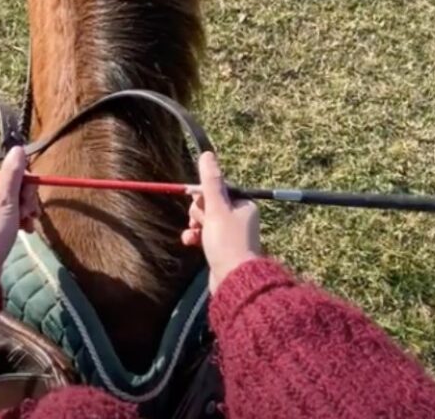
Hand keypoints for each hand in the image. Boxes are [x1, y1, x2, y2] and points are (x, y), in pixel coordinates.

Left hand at [0, 146, 39, 274]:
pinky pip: (15, 217)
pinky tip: (26, 231)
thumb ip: (13, 174)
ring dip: (27, 212)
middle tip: (28, 214)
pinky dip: (23, 222)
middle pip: (18, 189)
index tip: (28, 199)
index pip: (15, 175)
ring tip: (27, 225)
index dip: (27, 186)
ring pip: (18, 203)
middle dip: (28, 201)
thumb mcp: (6, 200)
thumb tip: (18, 148)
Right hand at [181, 152, 262, 291]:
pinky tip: (190, 242)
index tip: (199, 203)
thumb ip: (211, 182)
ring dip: (195, 224)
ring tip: (196, 233)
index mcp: (243, 205)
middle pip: (210, 204)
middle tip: (202, 222)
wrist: (232, 280)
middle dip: (199, 212)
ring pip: (204, 219)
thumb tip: (207, 155)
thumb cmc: (227, 243)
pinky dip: (196, 237)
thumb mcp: (217, 208)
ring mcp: (230, 234)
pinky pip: (204, 235)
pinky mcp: (221, 248)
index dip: (204, 195)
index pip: (218, 189)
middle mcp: (239, 217)